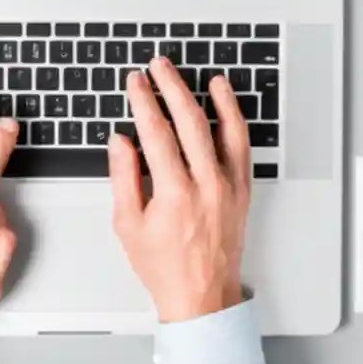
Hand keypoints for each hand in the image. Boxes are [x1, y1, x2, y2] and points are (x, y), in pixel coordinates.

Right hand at [109, 58, 251, 322]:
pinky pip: (240, 145)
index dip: (143, 102)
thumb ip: (123, 178)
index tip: (135, 83)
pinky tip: (225, 101)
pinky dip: (234, 118)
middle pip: (189, 121)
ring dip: (208, 96)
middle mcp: (206, 185)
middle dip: (171, 88)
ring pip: (221, 127)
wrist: (202, 296)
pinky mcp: (242, 189)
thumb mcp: (128, 225)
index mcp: (174, 193)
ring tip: (197, 74)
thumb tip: (121, 140)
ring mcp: (228, 185)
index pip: (156, 133)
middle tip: (158, 67)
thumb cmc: (163, 266)